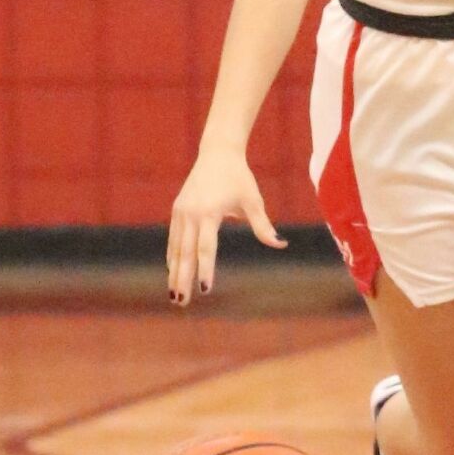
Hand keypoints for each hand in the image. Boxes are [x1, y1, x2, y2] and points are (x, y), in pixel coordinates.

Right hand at [166, 144, 285, 304]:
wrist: (217, 153)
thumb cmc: (239, 178)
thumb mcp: (253, 200)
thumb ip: (263, 225)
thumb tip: (281, 244)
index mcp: (209, 212)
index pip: (206, 248)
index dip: (205, 269)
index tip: (204, 289)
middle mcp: (191, 214)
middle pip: (186, 253)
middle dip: (182, 279)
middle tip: (179, 301)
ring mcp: (181, 212)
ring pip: (176, 248)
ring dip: (174, 272)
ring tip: (173, 294)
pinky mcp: (177, 210)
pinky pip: (174, 239)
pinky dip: (173, 256)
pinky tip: (172, 272)